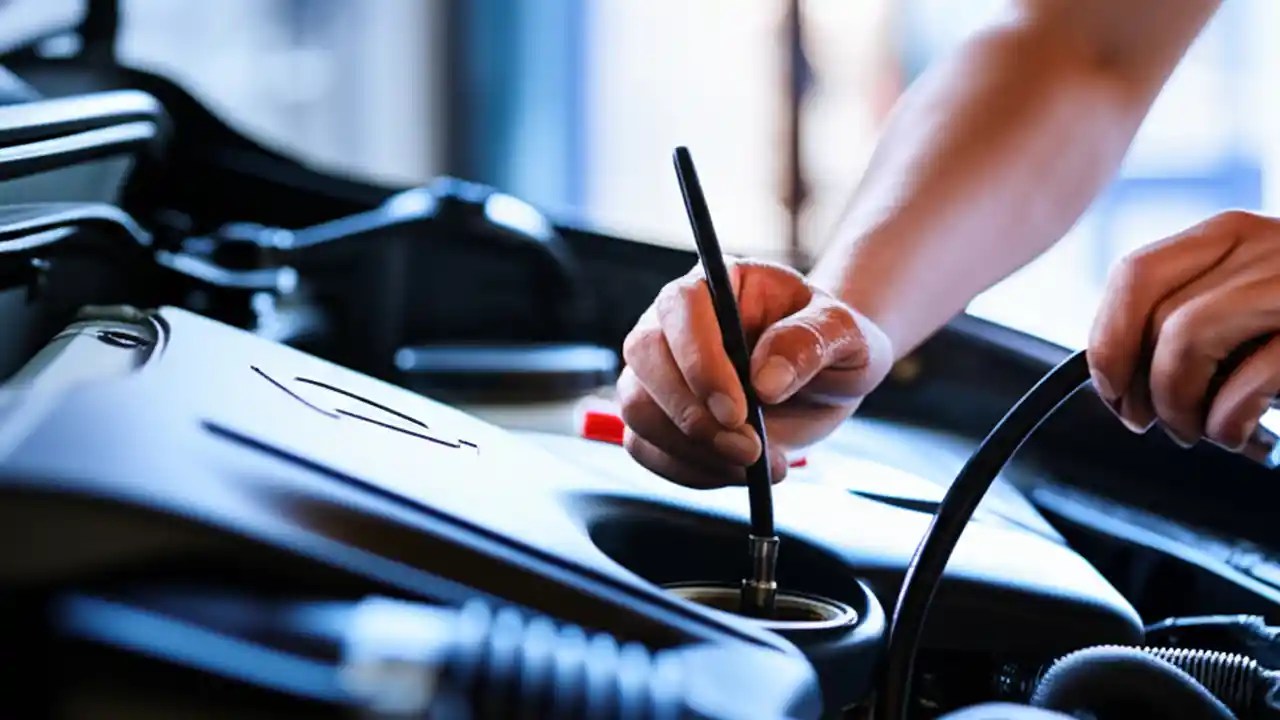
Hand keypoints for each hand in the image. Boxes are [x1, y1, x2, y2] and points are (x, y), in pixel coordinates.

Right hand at [617, 259, 893, 487]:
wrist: (825, 377)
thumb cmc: (831, 341)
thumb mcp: (845, 333)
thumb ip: (810, 343)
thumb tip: (766, 381)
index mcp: (716, 283)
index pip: (681, 307)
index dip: (700, 360)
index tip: (738, 411)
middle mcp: (673, 321)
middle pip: (643, 356)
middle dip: (691, 415)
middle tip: (748, 449)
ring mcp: (658, 369)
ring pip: (636, 408)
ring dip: (690, 449)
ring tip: (752, 462)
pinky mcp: (657, 415)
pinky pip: (645, 447)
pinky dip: (688, 470)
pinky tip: (735, 471)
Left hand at [1088, 210, 1279, 456]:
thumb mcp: (1245, 310)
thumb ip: (1189, 320)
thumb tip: (1115, 377)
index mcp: (1232, 235)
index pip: (1134, 273)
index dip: (1106, 339)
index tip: (1109, 392)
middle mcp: (1266, 244)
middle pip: (1153, 311)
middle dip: (1134, 381)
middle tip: (1148, 423)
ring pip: (1186, 338)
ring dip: (1178, 403)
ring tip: (1199, 434)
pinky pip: (1250, 378)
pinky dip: (1227, 421)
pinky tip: (1243, 437)